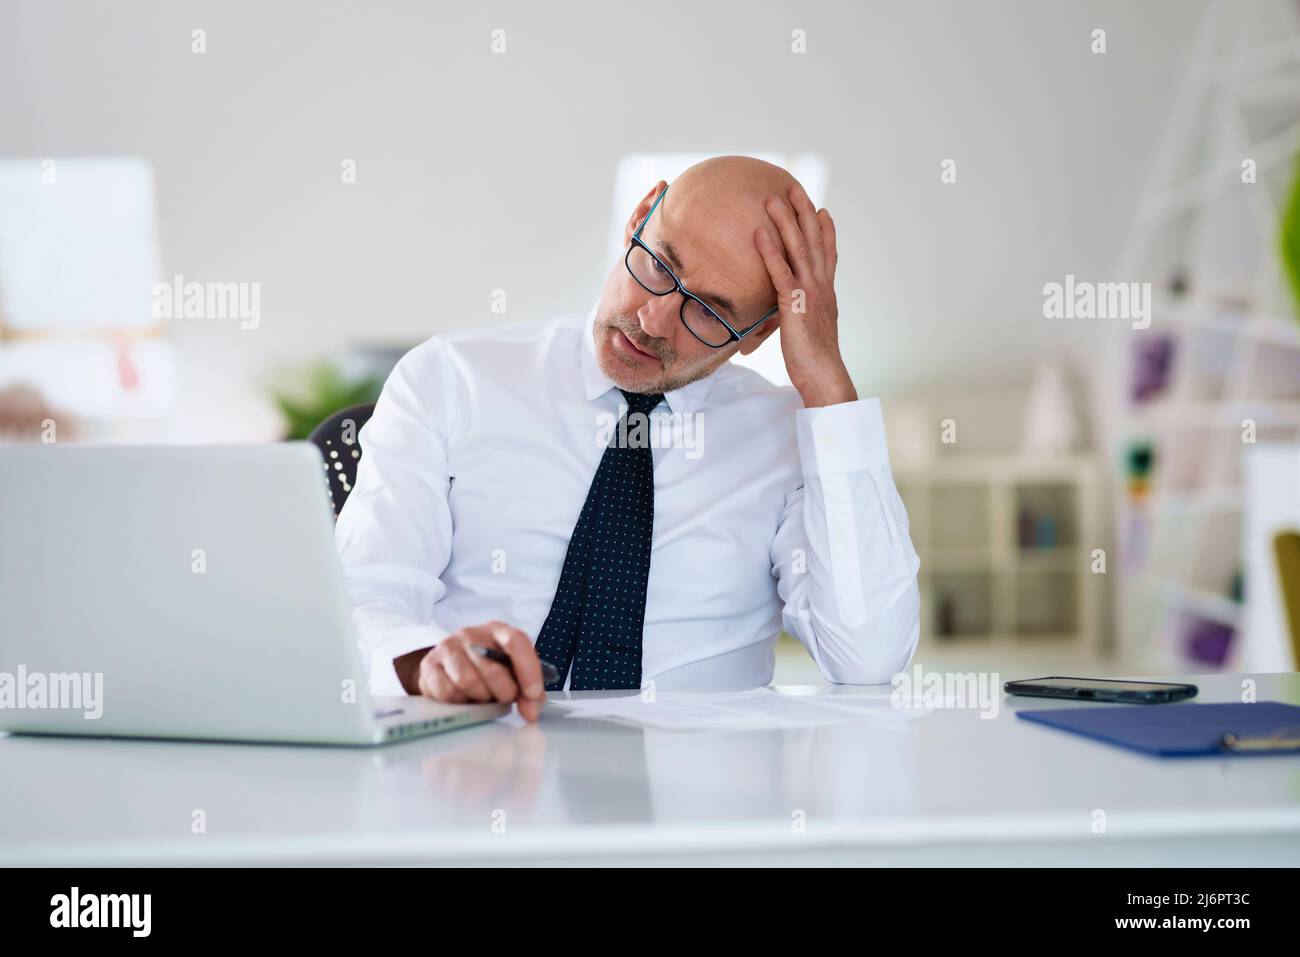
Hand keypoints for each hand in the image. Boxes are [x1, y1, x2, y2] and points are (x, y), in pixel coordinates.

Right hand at [397, 621, 546, 721]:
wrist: (448, 668)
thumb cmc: (487, 671)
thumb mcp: (513, 675)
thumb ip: (530, 693)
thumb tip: (531, 712)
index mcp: (498, 630)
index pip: (516, 642)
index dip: (528, 671)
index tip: (532, 695)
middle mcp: (471, 634)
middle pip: (493, 669)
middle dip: (504, 693)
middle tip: (504, 699)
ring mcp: (448, 647)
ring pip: (468, 682)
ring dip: (480, 698)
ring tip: (483, 697)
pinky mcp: (430, 665)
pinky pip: (447, 692)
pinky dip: (460, 702)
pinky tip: (464, 698)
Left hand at [754, 183, 856, 407]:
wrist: (824, 376)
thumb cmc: (814, 360)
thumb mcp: (809, 330)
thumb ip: (802, 314)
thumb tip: (792, 311)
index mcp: (827, 293)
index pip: (828, 255)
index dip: (826, 231)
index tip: (821, 211)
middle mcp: (822, 288)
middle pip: (815, 242)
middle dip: (804, 213)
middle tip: (794, 188)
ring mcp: (811, 293)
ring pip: (799, 249)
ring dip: (786, 222)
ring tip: (774, 199)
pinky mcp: (795, 305)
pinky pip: (780, 272)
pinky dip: (770, 250)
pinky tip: (760, 233)